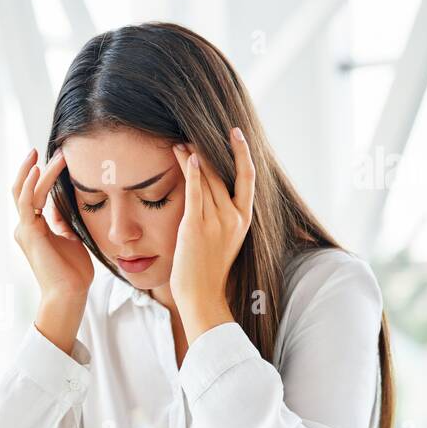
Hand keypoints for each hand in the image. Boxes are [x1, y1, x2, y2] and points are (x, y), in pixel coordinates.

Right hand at [12, 147, 93, 305]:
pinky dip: (30, 184)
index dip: (43, 176)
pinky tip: (38, 169)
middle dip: (33, 167)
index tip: (59, 159)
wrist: (69, 294)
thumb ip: (63, 221)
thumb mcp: (71, 238)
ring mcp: (25, 229)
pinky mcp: (28, 232)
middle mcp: (25, 227)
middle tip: (48, 149)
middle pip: (23, 189)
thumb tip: (62, 205)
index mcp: (35, 229)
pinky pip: (26, 202)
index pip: (35, 195)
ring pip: (25, 191)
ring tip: (51, 154)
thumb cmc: (73, 272)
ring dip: (36, 170)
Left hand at [170, 127, 255, 340]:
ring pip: (206, 179)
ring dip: (192, 157)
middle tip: (192, 133)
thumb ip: (223, 215)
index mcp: (244, 219)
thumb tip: (214, 192)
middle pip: (222, 173)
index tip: (235, 133)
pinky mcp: (196, 227)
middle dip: (206, 151)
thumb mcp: (224, 239)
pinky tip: (184, 156)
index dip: (242, 152)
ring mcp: (216, 222)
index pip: (247, 177)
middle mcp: (233, 217)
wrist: (201, 294)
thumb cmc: (208, 269)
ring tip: (179, 142)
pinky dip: (190, 172)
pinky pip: (194, 192)